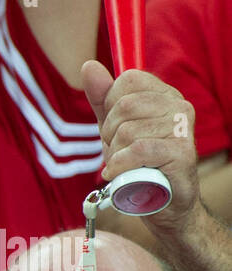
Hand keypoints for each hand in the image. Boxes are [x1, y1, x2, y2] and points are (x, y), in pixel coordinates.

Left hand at [82, 60, 199, 235]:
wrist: (162, 204)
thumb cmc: (137, 165)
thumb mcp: (113, 129)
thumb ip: (102, 99)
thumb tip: (88, 66)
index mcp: (165, 96)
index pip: (128, 81)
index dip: (110, 105)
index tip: (113, 128)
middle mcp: (179, 107)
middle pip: (124, 106)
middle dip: (108, 133)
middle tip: (116, 152)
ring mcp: (183, 130)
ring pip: (127, 131)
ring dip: (113, 155)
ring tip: (123, 166)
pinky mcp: (181, 154)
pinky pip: (138, 151)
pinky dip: (119, 165)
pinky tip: (117, 175)